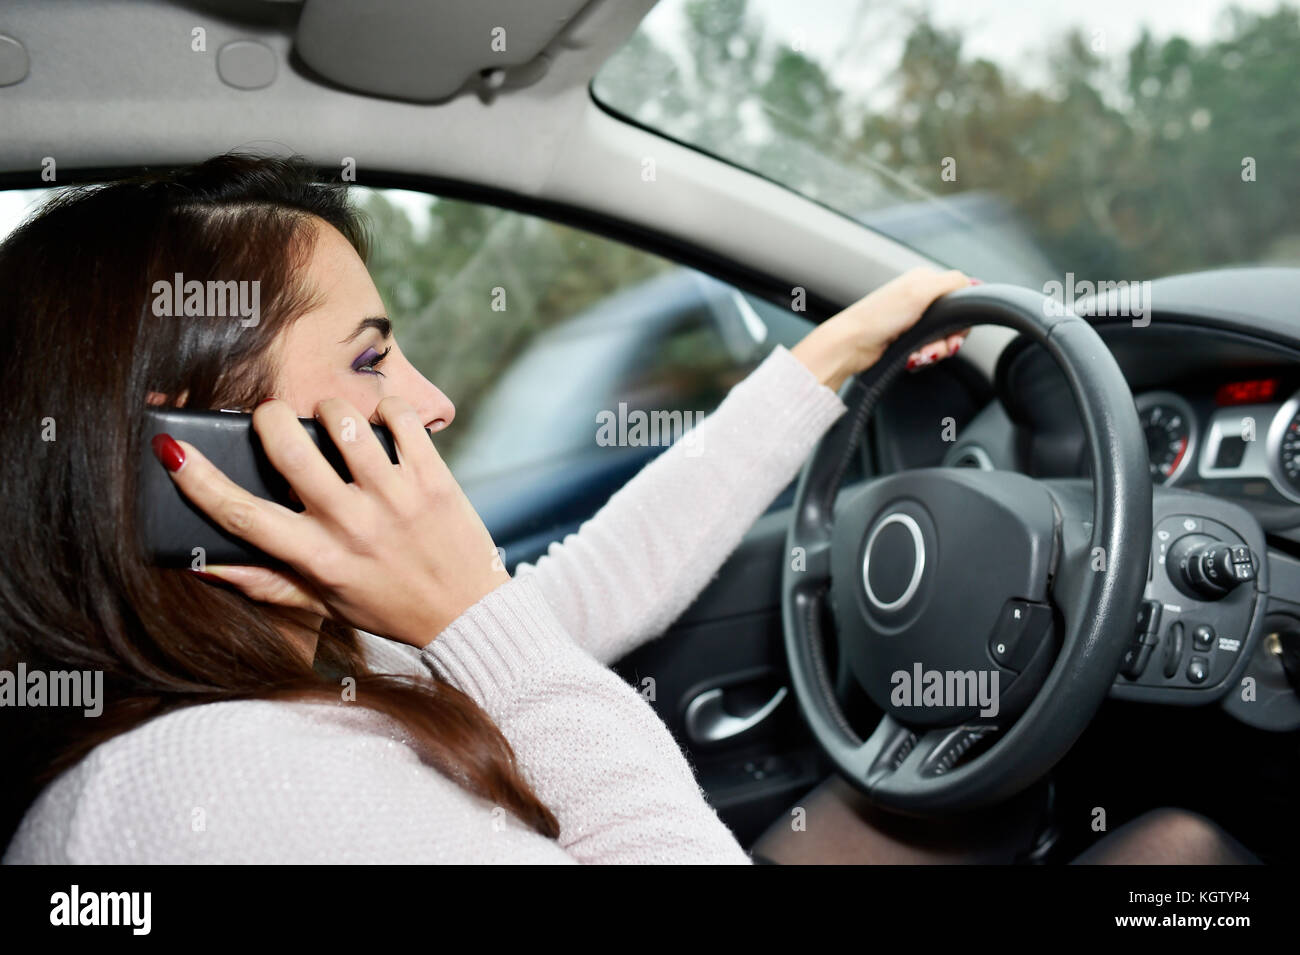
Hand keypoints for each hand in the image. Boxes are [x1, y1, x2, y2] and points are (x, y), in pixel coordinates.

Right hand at [153, 396, 509, 648]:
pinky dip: (386, 409)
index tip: (170, 449)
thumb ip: (264, 583)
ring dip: (329, 411)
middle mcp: (351, 525)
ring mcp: (395, 497)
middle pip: (286, 447)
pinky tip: (382, 423)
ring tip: (335, 424)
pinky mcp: (434, 477)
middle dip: (269, 418)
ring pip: (342, 421)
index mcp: (317, 558)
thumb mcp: (322, 604)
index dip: (198, 479)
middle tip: (275, 419)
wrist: (467, 614)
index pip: (242, 515)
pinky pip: (400, 418)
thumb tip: (202, 566)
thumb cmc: (388, 606)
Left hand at [790, 267, 974, 391]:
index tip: (953, 333)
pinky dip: (923, 358)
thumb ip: (952, 282)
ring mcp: (913, 320)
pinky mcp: (906, 339)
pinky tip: (912, 359)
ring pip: (942, 340)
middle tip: (934, 349)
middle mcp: (920, 297)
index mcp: (925, 281)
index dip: (961, 320)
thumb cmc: (878, 317)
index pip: (962, 298)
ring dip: (934, 352)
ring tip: (919, 356)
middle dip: (947, 341)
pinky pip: (928, 350)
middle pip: (954, 323)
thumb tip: (974, 282)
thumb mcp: (919, 291)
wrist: (850, 345)